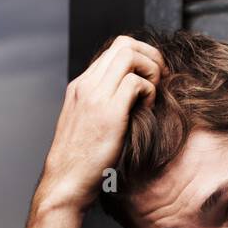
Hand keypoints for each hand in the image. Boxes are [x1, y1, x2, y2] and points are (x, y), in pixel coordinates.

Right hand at [35, 35, 164, 213]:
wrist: (65, 183)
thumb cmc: (81, 164)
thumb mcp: (89, 127)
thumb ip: (104, 108)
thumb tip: (131, 104)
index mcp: (81, 86)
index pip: (114, 50)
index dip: (140, 57)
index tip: (152, 77)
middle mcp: (86, 84)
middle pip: (123, 44)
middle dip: (150, 56)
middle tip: (162, 79)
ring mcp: (95, 95)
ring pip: (129, 55)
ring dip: (151, 70)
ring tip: (154, 95)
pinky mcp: (108, 112)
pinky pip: (136, 82)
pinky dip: (149, 91)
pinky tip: (148, 108)